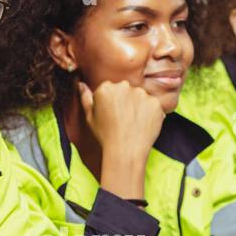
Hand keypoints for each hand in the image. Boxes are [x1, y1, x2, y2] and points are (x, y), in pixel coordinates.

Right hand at [77, 79, 163, 199]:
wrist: (125, 151)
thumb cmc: (105, 136)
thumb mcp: (90, 117)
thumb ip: (85, 98)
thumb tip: (80, 84)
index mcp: (106, 88)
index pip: (111, 89)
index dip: (112, 104)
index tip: (112, 116)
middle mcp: (124, 86)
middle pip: (127, 90)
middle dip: (126, 102)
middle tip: (124, 120)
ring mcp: (141, 94)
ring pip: (141, 97)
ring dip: (139, 107)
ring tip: (134, 124)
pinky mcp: (155, 103)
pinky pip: (153, 106)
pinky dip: (151, 115)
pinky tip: (143, 126)